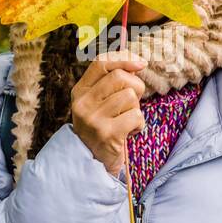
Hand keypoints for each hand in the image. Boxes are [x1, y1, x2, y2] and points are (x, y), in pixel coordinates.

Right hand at [70, 51, 147, 175]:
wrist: (93, 163)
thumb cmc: (103, 128)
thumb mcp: (99, 103)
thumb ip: (111, 83)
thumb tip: (136, 62)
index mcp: (80, 92)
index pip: (101, 62)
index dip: (124, 59)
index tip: (141, 64)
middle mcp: (83, 103)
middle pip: (120, 77)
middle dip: (136, 87)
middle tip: (132, 103)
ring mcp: (93, 119)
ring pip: (129, 96)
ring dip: (136, 108)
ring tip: (126, 120)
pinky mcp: (107, 134)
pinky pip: (136, 116)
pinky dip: (138, 124)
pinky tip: (129, 132)